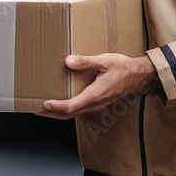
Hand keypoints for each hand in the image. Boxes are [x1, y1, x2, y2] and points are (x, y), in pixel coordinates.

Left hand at [37, 53, 159, 119]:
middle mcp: (95, 103)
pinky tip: (62, 102)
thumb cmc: (123, 68)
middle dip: (51, 113)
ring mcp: (96, 105)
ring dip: (58, 112)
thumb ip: (85, 62)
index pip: (72, 106)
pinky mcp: (97, 102)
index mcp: (95, 94)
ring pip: (74, 113)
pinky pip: (79, 109)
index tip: (44, 104)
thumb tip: (68, 61)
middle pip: (69, 114)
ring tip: (44, 107)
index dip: (57, 107)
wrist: (139, 77)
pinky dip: (67, 109)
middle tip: (36, 109)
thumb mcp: (104, 61)